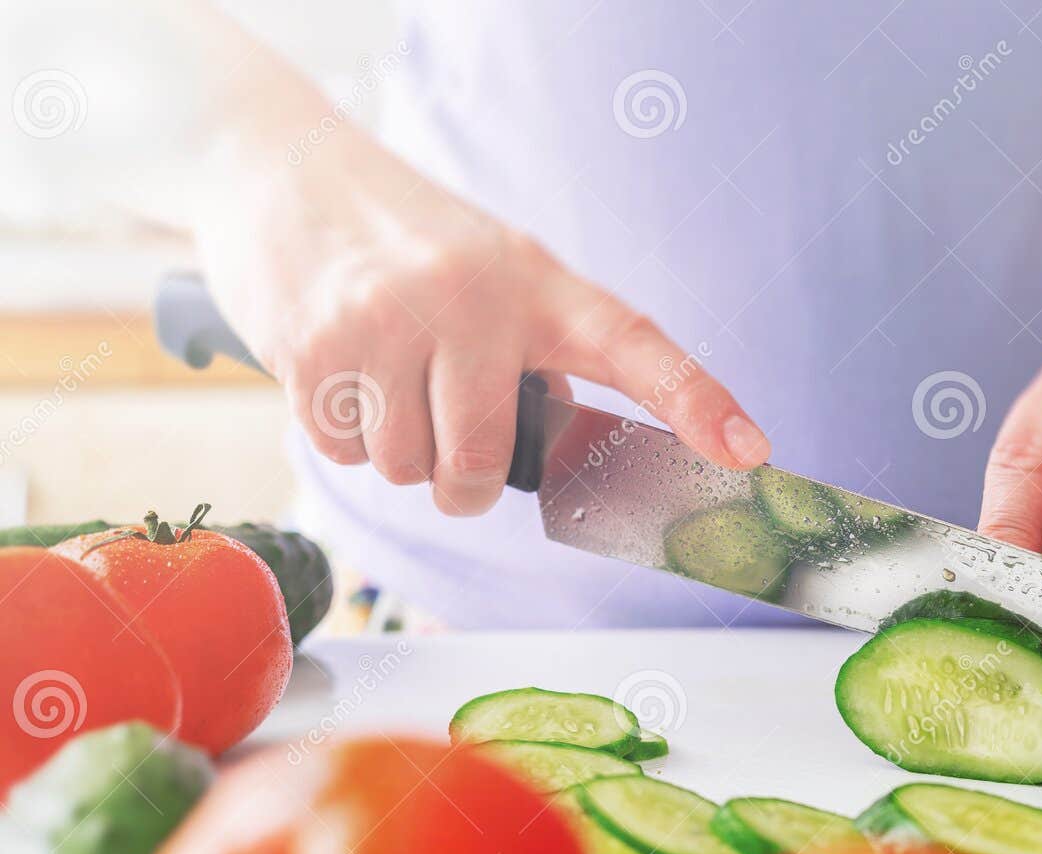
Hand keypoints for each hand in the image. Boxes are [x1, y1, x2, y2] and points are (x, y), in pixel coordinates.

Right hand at [191, 126, 767, 515]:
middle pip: (478, 460)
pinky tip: (341, 375)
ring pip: (406, 468)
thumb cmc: (409, 246)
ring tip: (385, 382)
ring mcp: (387, 317)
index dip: (696, 401)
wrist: (282, 171)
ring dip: (396, 454)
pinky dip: (342, 435)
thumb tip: (560, 458)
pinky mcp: (313, 342)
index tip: (751, 452)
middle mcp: (469, 294)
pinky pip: (342, 451)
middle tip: (448, 454)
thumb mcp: (492, 277)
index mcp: (537, 281)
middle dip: (462, 484)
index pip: (634, 342)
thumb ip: (535, 357)